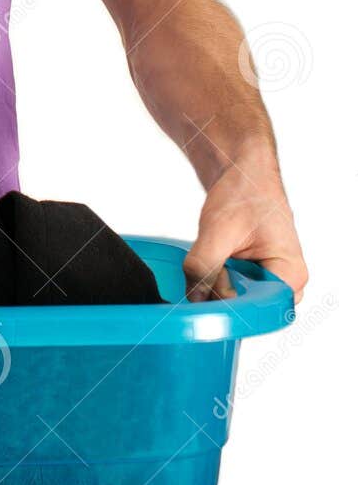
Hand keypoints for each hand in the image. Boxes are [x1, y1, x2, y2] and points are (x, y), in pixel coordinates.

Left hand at [183, 159, 307, 303]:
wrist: (243, 172)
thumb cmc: (244, 193)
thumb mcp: (218, 231)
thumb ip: (203, 268)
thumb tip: (193, 300)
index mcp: (291, 275)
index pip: (260, 312)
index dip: (230, 304)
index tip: (211, 285)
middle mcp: (286, 284)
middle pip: (246, 310)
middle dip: (220, 292)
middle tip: (215, 262)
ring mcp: (270, 282)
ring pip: (234, 301)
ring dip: (216, 283)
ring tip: (218, 253)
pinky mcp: (254, 277)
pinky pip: (230, 290)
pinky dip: (215, 277)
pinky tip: (215, 257)